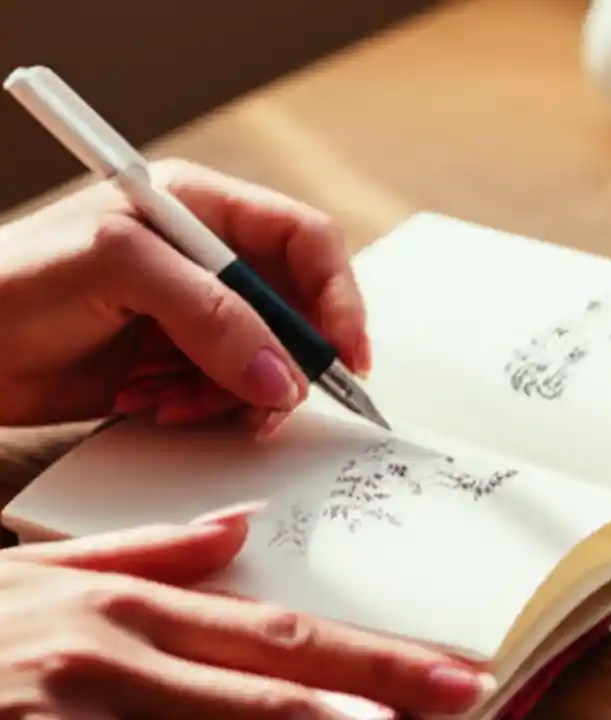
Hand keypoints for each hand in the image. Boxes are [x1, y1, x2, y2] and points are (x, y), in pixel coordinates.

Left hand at [0, 159, 370, 429]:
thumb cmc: (8, 285)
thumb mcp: (119, 272)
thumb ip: (212, 316)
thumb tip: (285, 374)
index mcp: (201, 208)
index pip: (306, 242)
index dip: (337, 296)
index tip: (346, 355)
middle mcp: (206, 259)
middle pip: (295, 310)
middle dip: (288, 359)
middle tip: (270, 400)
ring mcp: (191, 315)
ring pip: (267, 360)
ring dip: (237, 393)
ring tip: (177, 401)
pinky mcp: (173, 363)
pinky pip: (228, 393)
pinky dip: (208, 409)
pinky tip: (157, 405)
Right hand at [0, 504, 491, 718]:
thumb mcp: (37, 575)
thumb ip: (143, 554)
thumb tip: (237, 531)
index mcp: (129, 609)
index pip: (279, 632)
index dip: (372, 653)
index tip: (449, 669)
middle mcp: (115, 654)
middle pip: (274, 680)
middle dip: (377, 694)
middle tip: (466, 698)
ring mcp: (73, 706)